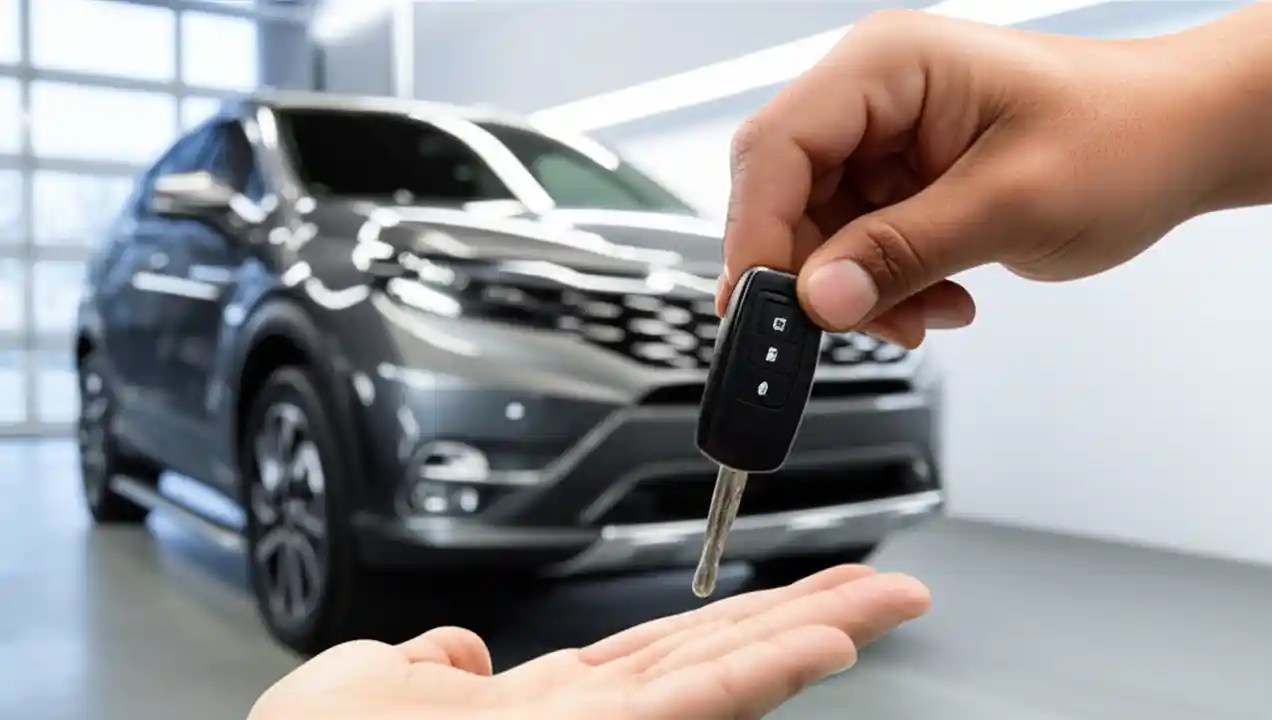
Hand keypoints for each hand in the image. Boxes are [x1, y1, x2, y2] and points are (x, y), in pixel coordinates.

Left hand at [248, 565, 928, 719]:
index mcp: (531, 712)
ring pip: (724, 680)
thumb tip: (463, 646)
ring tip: (886, 599)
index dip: (730, 624)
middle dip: (803, 620)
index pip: (657, 657)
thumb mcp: (354, 687)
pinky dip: (763, 672)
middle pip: (715, 661)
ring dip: (810, 635)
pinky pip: (692, 707)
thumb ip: (424, 657)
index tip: (788, 597)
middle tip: (884, 586)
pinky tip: (819, 640)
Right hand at [718, 7, 1271, 345]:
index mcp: (888, 64)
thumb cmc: (1126, 136)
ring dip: (857, 287)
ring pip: (815, 228)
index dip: (759, 233)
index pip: (777, 146)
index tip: (766, 307)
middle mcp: (873, 93)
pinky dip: (883, 283)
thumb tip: (819, 299)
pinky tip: (934, 296)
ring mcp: (882, 134)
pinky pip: (854, 241)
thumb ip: (903, 252)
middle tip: (848, 323)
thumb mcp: (1011, 203)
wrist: (1181, 141)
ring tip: (920, 311)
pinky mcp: (897, 175)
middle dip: (812, 271)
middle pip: (783, 191)